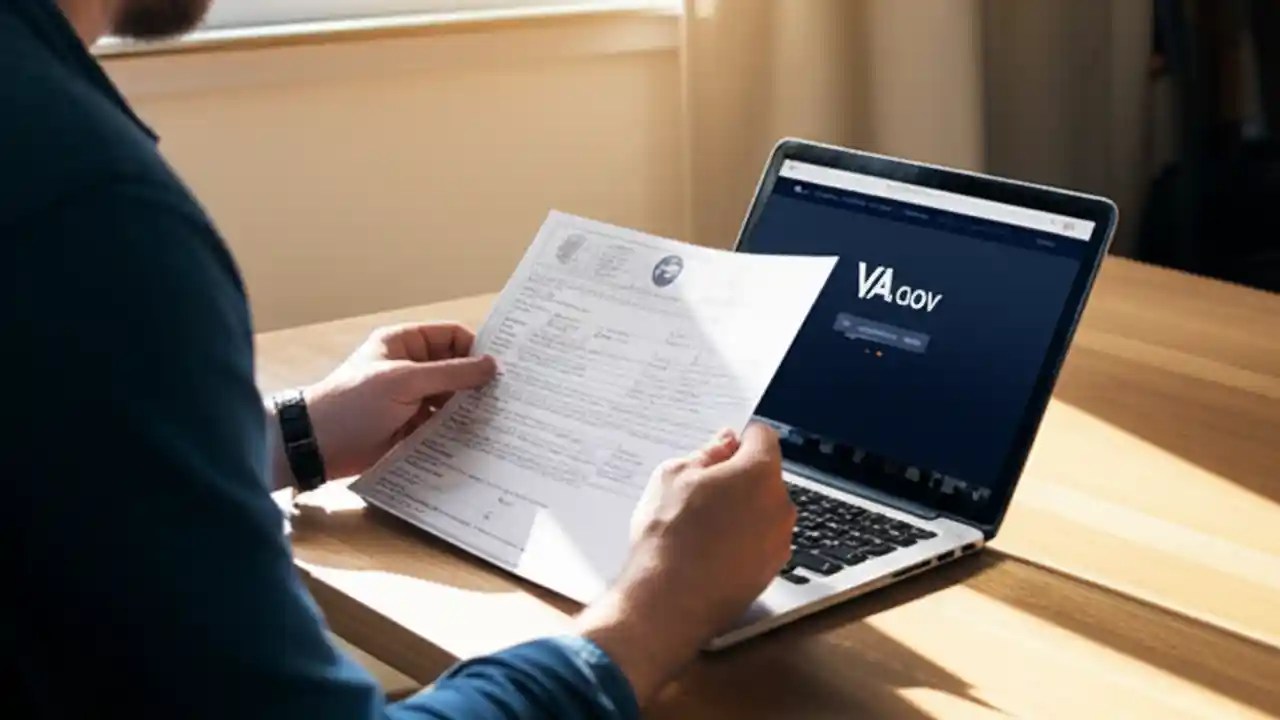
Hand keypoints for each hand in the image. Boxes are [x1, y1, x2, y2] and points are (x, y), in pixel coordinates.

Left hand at [301, 323, 496, 479]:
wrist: (319, 445)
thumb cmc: (355, 403)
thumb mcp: (404, 381)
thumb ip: (450, 373)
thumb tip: (492, 366)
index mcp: (405, 343)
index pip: (452, 337)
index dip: (476, 349)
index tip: (502, 369)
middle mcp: (411, 367)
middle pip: (456, 369)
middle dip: (477, 383)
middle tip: (508, 398)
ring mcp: (412, 398)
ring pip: (452, 399)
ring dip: (469, 409)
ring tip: (498, 421)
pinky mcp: (412, 426)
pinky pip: (443, 424)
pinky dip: (458, 430)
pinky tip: (478, 438)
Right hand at [576, 423, 793, 703]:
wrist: (668, 604)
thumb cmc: (668, 536)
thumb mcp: (673, 477)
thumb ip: (706, 453)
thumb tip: (724, 444)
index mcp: (759, 473)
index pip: (763, 437)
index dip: (740, 438)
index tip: (721, 448)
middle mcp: (780, 506)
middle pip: (765, 476)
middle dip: (739, 477)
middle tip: (701, 489)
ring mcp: (779, 543)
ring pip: (763, 511)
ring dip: (742, 511)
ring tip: (701, 526)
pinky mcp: (771, 572)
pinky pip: (760, 543)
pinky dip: (742, 541)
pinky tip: (710, 551)